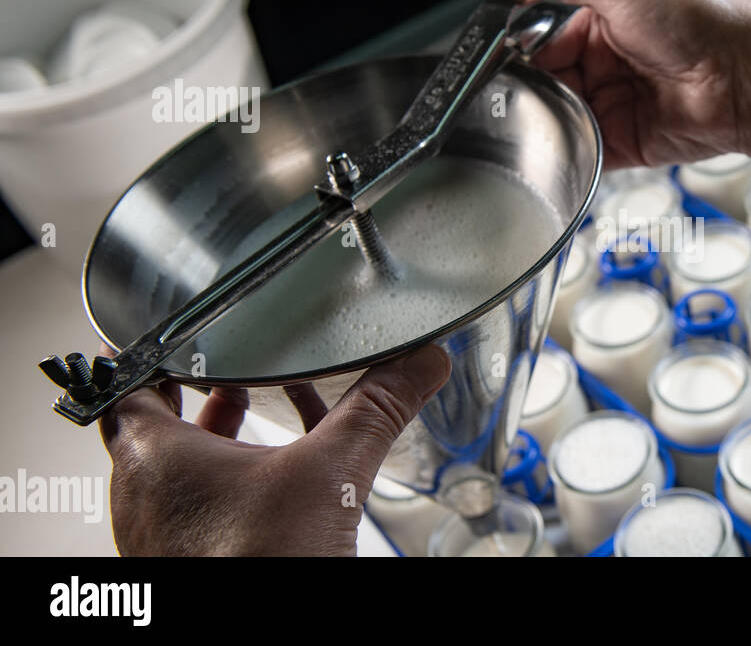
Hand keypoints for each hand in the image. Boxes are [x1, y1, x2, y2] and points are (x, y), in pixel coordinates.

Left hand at [98, 343, 450, 555]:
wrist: (264, 635)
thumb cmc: (263, 565)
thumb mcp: (333, 471)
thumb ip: (376, 409)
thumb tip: (418, 364)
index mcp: (153, 458)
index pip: (123, 386)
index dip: (146, 356)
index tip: (165, 341)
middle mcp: (141, 499)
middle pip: (150, 428)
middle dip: (192, 397)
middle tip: (222, 376)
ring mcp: (158, 540)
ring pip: (172, 474)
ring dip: (209, 443)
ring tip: (250, 422)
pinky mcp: (183, 566)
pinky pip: (191, 512)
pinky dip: (222, 487)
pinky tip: (271, 489)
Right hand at [507, 0, 750, 168]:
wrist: (744, 75)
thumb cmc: (700, 22)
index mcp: (603, 23)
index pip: (545, 39)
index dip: (523, 50)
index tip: (502, 59)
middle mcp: (608, 65)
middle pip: (549, 82)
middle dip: (532, 90)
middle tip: (514, 95)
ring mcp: (616, 106)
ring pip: (562, 119)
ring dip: (547, 122)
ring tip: (534, 121)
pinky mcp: (627, 144)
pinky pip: (586, 154)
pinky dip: (569, 155)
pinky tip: (554, 151)